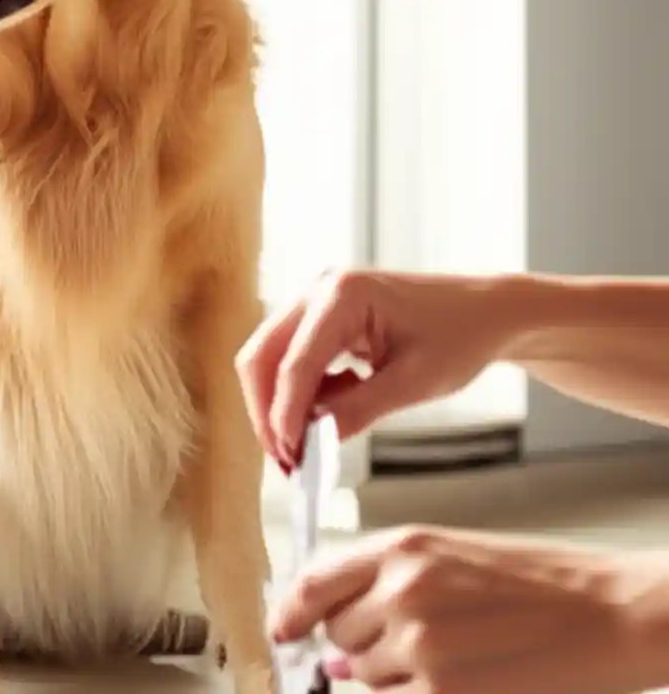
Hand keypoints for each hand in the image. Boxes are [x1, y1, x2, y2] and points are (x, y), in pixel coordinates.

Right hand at [236, 270, 516, 470]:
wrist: (486, 313)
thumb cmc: (460, 337)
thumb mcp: (414, 383)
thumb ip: (358, 410)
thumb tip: (313, 442)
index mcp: (343, 294)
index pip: (296, 362)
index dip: (286, 413)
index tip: (289, 456)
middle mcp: (318, 289)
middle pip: (262, 355)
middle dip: (268, 410)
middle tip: (286, 459)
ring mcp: (315, 301)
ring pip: (269, 359)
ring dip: (280, 404)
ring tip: (306, 444)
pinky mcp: (318, 317)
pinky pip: (290, 359)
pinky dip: (301, 393)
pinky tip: (333, 408)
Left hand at [271, 526, 668, 693]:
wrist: (613, 613)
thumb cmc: (543, 582)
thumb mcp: (453, 559)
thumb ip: (385, 592)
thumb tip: (332, 657)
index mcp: (401, 549)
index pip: (313, 584)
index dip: (291, 613)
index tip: (284, 631)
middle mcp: (400, 592)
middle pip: (337, 635)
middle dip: (359, 643)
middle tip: (416, 637)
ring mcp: (418, 646)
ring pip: (362, 675)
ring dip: (390, 673)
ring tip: (452, 653)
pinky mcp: (441, 693)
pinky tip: (460, 677)